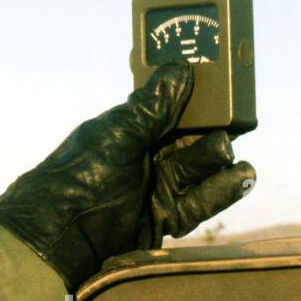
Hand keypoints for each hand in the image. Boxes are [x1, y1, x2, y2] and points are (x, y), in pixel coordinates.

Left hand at [0, 60, 255, 290]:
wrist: (61, 232)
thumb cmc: (80, 174)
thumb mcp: (118, 133)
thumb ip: (153, 106)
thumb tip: (181, 69)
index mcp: (130, 131)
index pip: (171, 112)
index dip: (196, 103)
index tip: (224, 91)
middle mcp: (145, 158)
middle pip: (189, 142)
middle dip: (210, 135)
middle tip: (232, 128)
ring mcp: (155, 189)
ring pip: (198, 173)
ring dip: (218, 164)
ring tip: (238, 159)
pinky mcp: (164, 218)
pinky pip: (198, 203)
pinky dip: (219, 192)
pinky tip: (240, 179)